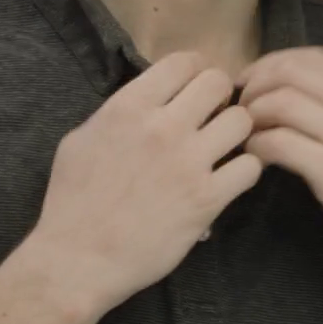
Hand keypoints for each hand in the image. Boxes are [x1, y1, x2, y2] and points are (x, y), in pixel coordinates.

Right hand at [20, 53, 261, 315]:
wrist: (76, 262)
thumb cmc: (72, 202)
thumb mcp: (81, 140)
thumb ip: (119, 112)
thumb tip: (152, 97)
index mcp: (128, 108)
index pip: (184, 61)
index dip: (197, 72)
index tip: (196, 91)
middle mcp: (161, 128)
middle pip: (219, 82)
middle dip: (221, 96)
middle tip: (214, 116)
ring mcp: (188, 163)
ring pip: (242, 121)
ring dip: (238, 132)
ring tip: (224, 147)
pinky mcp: (207, 199)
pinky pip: (250, 166)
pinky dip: (245, 171)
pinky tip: (229, 178)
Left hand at [239, 47, 322, 288]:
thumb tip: (296, 97)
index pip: (315, 56)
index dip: (274, 63)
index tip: (254, 84)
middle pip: (294, 71)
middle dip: (256, 84)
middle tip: (241, 108)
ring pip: (283, 102)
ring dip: (252, 115)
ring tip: (248, 135)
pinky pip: (281, 142)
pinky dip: (258, 145)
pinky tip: (257, 158)